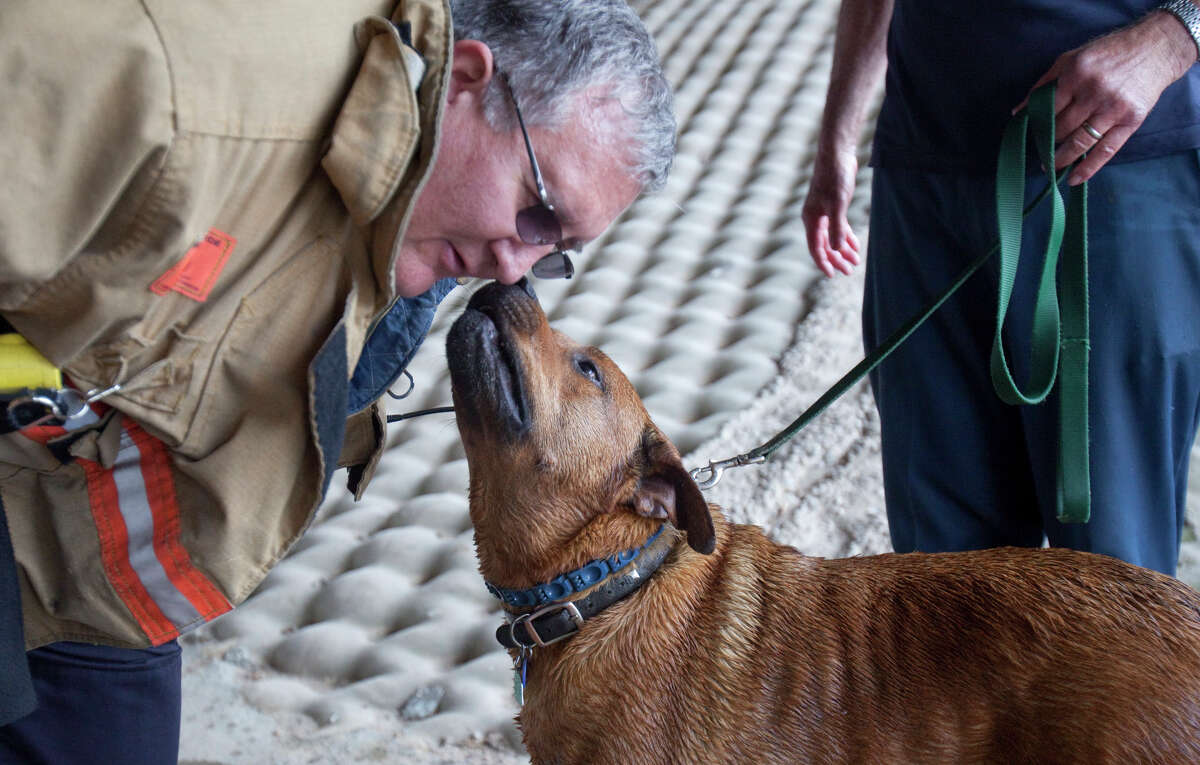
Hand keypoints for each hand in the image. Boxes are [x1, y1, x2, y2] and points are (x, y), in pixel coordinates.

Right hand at [801, 149, 861, 277]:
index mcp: (811, 219)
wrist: (837, 156)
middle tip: (849, 271)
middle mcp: (816, 219)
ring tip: (855, 262)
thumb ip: (837, 228)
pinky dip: (847, 237)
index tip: (832, 275)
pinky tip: (855, 246)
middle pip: (825, 245)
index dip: (823, 262)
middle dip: (836, 259)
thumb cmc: (835, 178)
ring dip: (843, 250)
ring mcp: (825, 213)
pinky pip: (839, 228)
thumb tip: (837, 249)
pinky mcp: (834, 207)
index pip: (816, 247)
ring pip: (833, 237)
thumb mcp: (838, 205)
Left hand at [1015, 11, 1197, 184]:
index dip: (1036, 124)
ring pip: (1080, 142)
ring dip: (1061, 159)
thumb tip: (1018, 112)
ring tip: (1050, 167)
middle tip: (1040, 149)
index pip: (1048, 108)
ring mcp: (1114, 108)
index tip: (1030, 134)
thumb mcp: (1071, 59)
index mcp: (1076, 74)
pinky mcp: (1131, 120)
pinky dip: (1088, 168)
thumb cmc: (1107, 54)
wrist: (1154, 49)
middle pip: (1062, 127)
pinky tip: (1074, 179)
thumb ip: (1044, 84)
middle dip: (1047, 142)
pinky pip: (1106, 150)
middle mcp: (1094, 91)